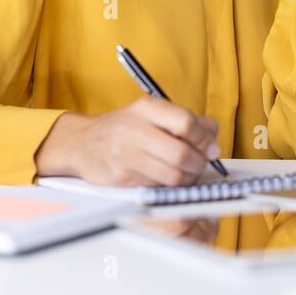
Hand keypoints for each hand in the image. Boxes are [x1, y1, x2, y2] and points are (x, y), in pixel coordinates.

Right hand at [34, 97, 219, 186]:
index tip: (211, 148)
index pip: (186, 123)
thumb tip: (213, 136)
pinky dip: (169, 187)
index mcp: (146, 107)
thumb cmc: (124, 129)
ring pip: (173, 175)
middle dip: (198, 163)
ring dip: (188, 178)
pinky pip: (158, 187)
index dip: (204, 139)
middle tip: (201, 164)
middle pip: (182, 154)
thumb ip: (185, 120)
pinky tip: (167, 180)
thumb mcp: (151, 113)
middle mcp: (134, 129)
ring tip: (187, 173)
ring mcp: (126, 155)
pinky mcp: (121, 178)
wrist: (83, 144)